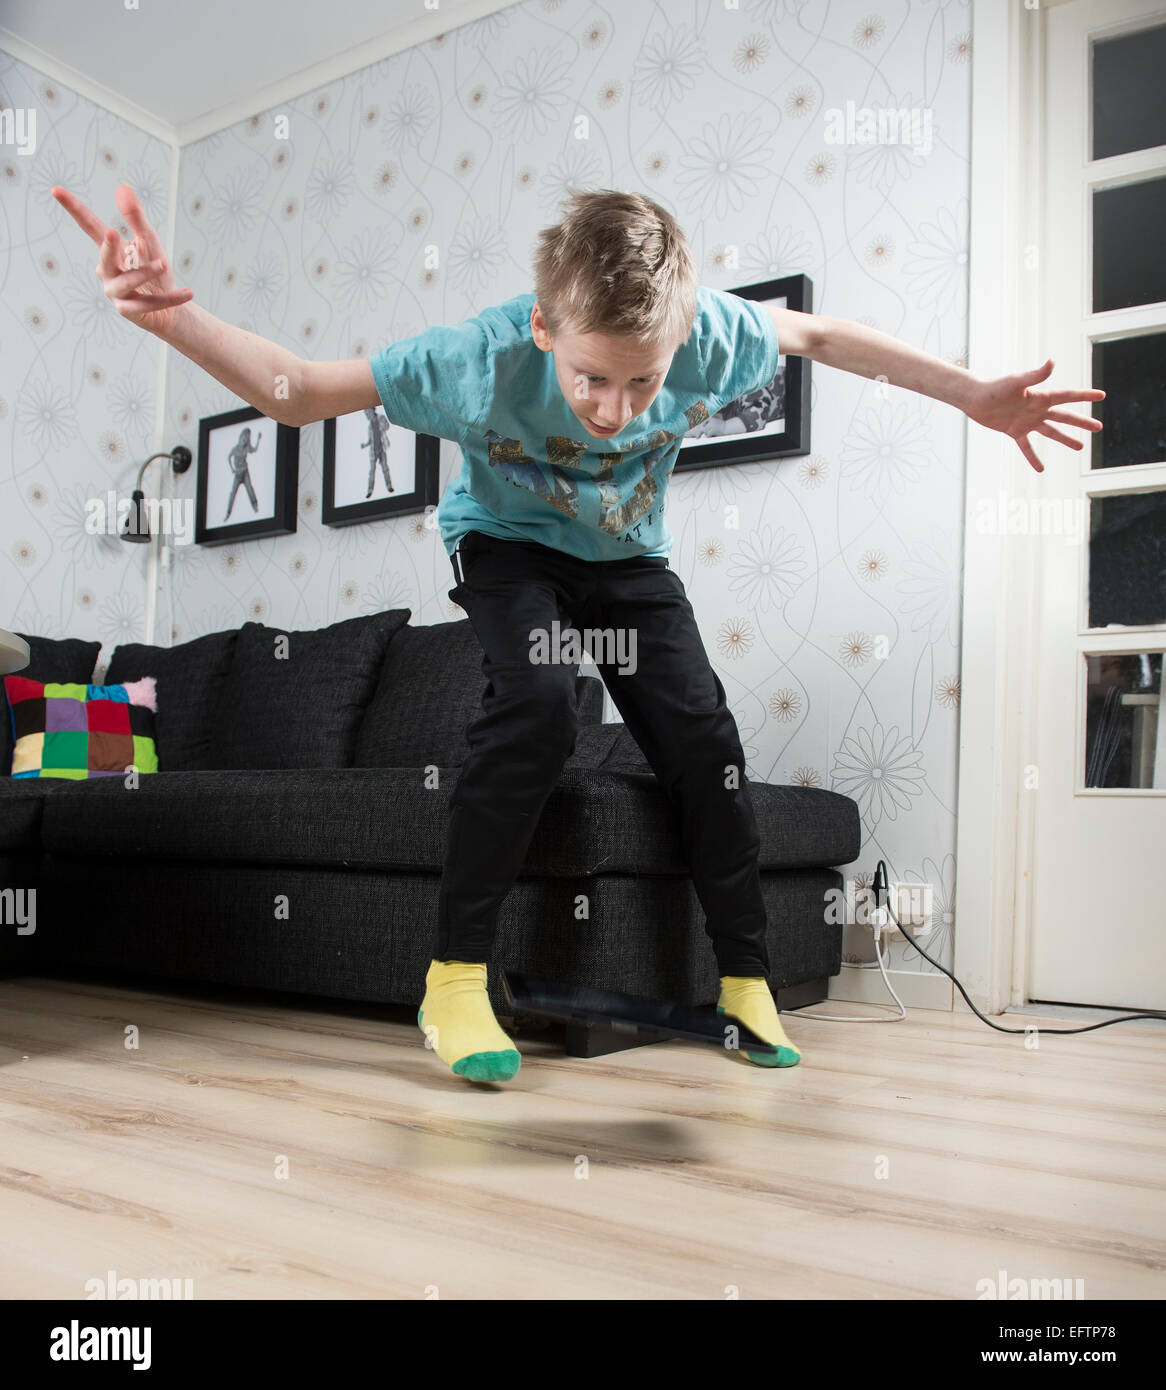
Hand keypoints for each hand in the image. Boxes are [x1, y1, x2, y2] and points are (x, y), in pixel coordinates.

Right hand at [51, 183, 193, 333]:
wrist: (168, 307)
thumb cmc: (153, 268)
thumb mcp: (149, 241)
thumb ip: (136, 218)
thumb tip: (122, 189)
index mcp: (109, 250)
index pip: (89, 227)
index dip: (73, 209)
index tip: (56, 189)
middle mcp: (107, 272)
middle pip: (104, 258)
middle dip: (108, 247)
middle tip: (114, 233)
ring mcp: (117, 294)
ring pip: (126, 282)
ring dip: (144, 273)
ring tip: (163, 264)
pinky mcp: (131, 312)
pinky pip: (150, 303)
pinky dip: (170, 298)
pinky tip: (188, 292)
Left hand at [965, 359, 1103, 472]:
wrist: (975, 399)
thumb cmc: (994, 388)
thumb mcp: (1015, 382)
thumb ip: (1035, 375)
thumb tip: (1053, 362)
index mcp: (1040, 397)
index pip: (1067, 396)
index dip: (1085, 396)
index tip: (1102, 396)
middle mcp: (1036, 409)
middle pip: (1064, 416)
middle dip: (1082, 422)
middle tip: (1099, 427)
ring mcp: (1027, 421)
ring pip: (1051, 432)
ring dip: (1065, 439)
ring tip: (1080, 447)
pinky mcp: (1014, 431)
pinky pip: (1026, 447)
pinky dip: (1033, 457)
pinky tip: (1041, 469)